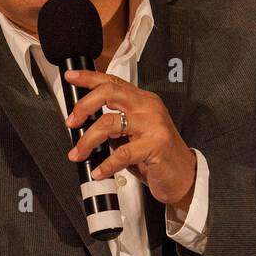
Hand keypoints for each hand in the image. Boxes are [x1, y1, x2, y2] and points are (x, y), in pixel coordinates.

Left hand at [64, 69, 196, 208]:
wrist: (184, 177)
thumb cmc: (158, 157)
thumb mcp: (135, 135)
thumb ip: (116, 126)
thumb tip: (86, 125)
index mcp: (143, 101)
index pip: (113, 82)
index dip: (89, 78)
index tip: (71, 78)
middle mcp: (148, 108)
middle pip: (109, 93)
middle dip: (84, 106)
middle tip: (72, 122)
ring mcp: (153, 125)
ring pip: (109, 123)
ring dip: (88, 140)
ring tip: (79, 153)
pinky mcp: (156, 145)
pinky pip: (122, 152)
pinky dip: (106, 164)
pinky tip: (99, 172)